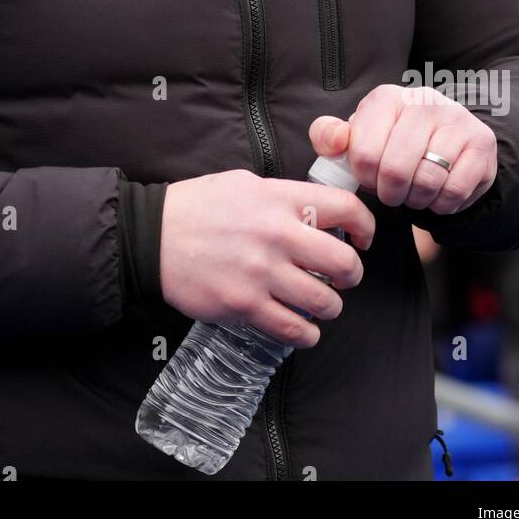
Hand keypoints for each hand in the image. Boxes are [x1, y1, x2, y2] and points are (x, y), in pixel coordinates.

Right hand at [159, 168, 375, 347]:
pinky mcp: (245, 305)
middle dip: (353, 274)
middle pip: (344, 262)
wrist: (152, 236)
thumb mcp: (244, 183)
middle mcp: (276, 234)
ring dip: (331, 306)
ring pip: (325, 301)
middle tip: (345, 277)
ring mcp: (261, 273)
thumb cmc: (197, 206)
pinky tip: (303, 329)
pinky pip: (294, 330)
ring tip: (322, 302)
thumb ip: (281, 197)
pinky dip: (306, 334)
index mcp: (278, 198)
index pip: (345, 207)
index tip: (363, 239)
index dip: (365, 225)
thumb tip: (314, 212)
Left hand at [310, 83, 496, 215]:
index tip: (369, 177)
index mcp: (386, 98)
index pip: (363, 151)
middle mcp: (423, 101)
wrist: (445, 137)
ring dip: (416, 199)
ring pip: (427, 181)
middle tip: (391, 193)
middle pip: (396, 169)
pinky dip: (442, 204)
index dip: (364, 176)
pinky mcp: (481, 143)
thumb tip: (336, 140)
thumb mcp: (357, 135)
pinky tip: (437, 194)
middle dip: (389, 193)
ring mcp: (456, 119)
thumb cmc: (392, 140)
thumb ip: (330, 136)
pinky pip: (455, 190)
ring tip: (414, 192)